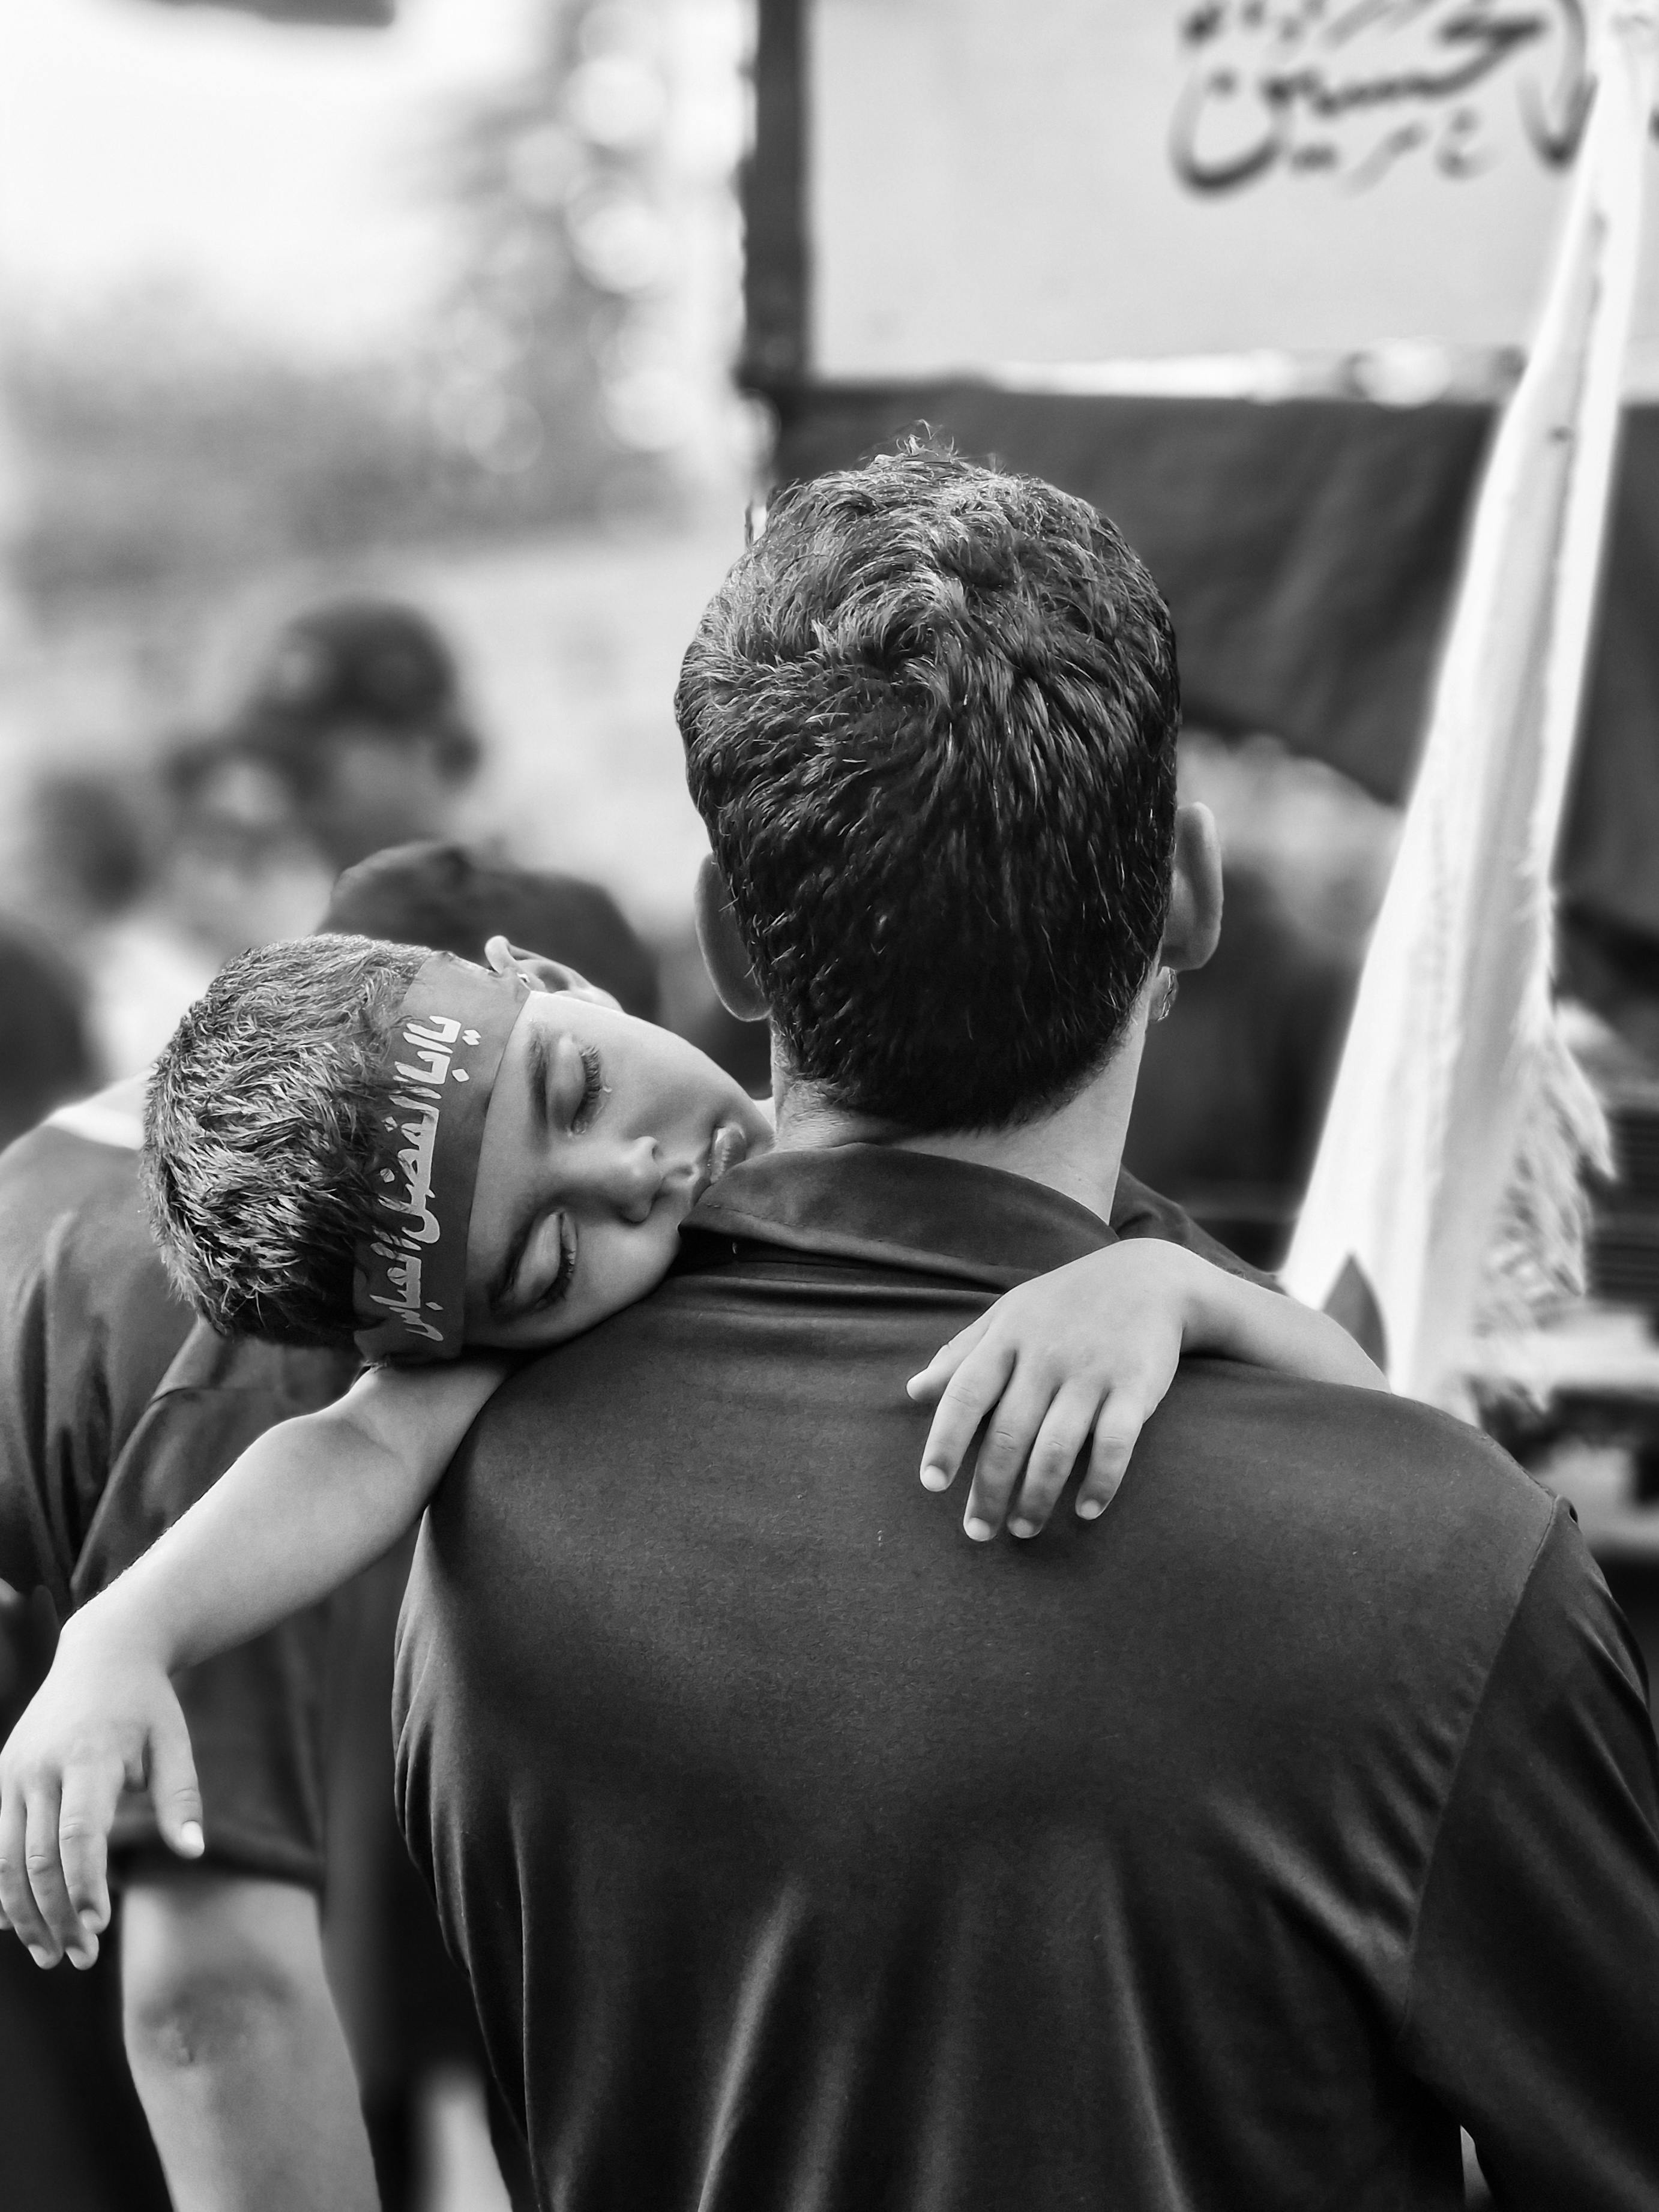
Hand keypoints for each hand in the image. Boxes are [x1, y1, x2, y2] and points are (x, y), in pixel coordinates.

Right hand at [0, 1615, 202, 1969]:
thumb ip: (181, 1797)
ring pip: (4, 1859)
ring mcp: (13, 1772)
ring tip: (49, 1955)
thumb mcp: (174, 1741)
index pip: (78, 1835)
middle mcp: (41, 1768)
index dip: (84, 1885)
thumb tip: (193, 1852)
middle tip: (81, 1957)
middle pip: (37, 1858)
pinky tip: (9, 1926)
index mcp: (89, 1758)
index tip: (99, 1925)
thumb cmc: (147, 1705)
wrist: (102, 1653)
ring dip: (23, 1913)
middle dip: (56, 1915)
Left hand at [906, 1244, 1195, 1540]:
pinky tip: (1086, 1511)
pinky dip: (1100, 1482)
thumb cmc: (1065, 1304)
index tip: (931, 1484)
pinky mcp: (1135, 1387)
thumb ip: (961, 1353)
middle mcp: (1045, 1356)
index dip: (944, 1440)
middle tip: (977, 1532)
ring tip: (1022, 1530)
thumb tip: (914, 1390)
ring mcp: (1091, 1372)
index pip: (965, 1394)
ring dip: (1036, 1497)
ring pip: (1056, 1447)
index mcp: (1007, 1338)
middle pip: (1007, 1434)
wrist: (1150, 1277)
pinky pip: (1115, 1444)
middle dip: (988, 1490)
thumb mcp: (1008, 1315)